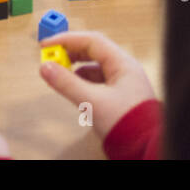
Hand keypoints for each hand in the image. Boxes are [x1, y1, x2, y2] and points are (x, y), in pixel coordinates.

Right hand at [38, 31, 155, 140]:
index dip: (67, 40)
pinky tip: (73, 86)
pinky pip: (98, 80)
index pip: (92, 41)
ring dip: (75, 66)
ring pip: (95, 66)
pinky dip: (82, 80)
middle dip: (70, 52)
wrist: (145, 150)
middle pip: (93, 51)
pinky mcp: (120, 96)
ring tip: (59, 72)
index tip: (46, 45)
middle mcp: (125, 69)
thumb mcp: (92, 102)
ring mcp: (123, 83)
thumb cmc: (125, 123)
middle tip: (50, 57)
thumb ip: (67, 83)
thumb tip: (45, 67)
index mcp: (123, 64)